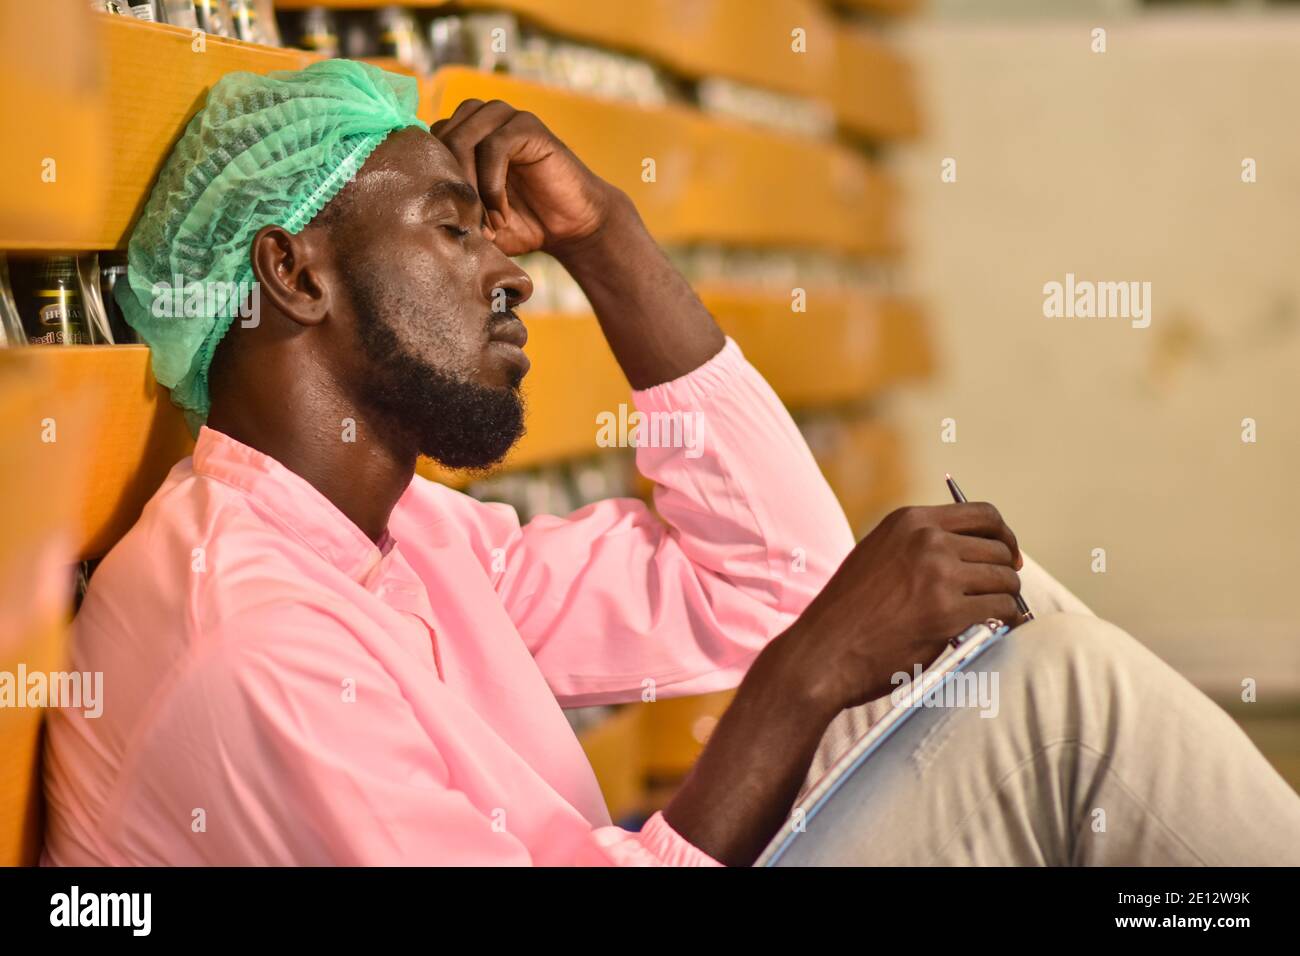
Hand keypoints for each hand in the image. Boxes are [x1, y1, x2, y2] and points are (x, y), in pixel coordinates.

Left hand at [431, 99, 618, 257]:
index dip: (428, 182)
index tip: (443, 223)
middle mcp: (477, 118)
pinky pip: (495, 146)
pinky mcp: (527, 125)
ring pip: (462, 139)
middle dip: (449, 186)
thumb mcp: (473, 219)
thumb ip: (444, 207)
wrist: (570, 228)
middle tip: (467, 225)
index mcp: (459, 134)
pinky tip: (501, 214)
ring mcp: (503, 117)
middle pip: (439, 139)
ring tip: (485, 223)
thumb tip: (405, 214)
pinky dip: (492, 186)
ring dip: (469, 186)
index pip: (423, 143)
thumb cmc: (520, 224)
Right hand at [783, 503, 1027, 711]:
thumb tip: (968, 551)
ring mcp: (938, 575)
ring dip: (1006, 598)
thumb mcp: (877, 556)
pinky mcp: (947, 613)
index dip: (1004, 536)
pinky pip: (1002, 609)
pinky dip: (1007, 620)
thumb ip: (917, 546)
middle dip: (1006, 572)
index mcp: (909, 521)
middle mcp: (927, 539)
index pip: (982, 514)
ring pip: (1004, 579)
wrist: (822, 652)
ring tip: (998, 614)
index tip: (1008, 555)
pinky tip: (1000, 628)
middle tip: (1003, 593)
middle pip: (997, 548)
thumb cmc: (848, 612)